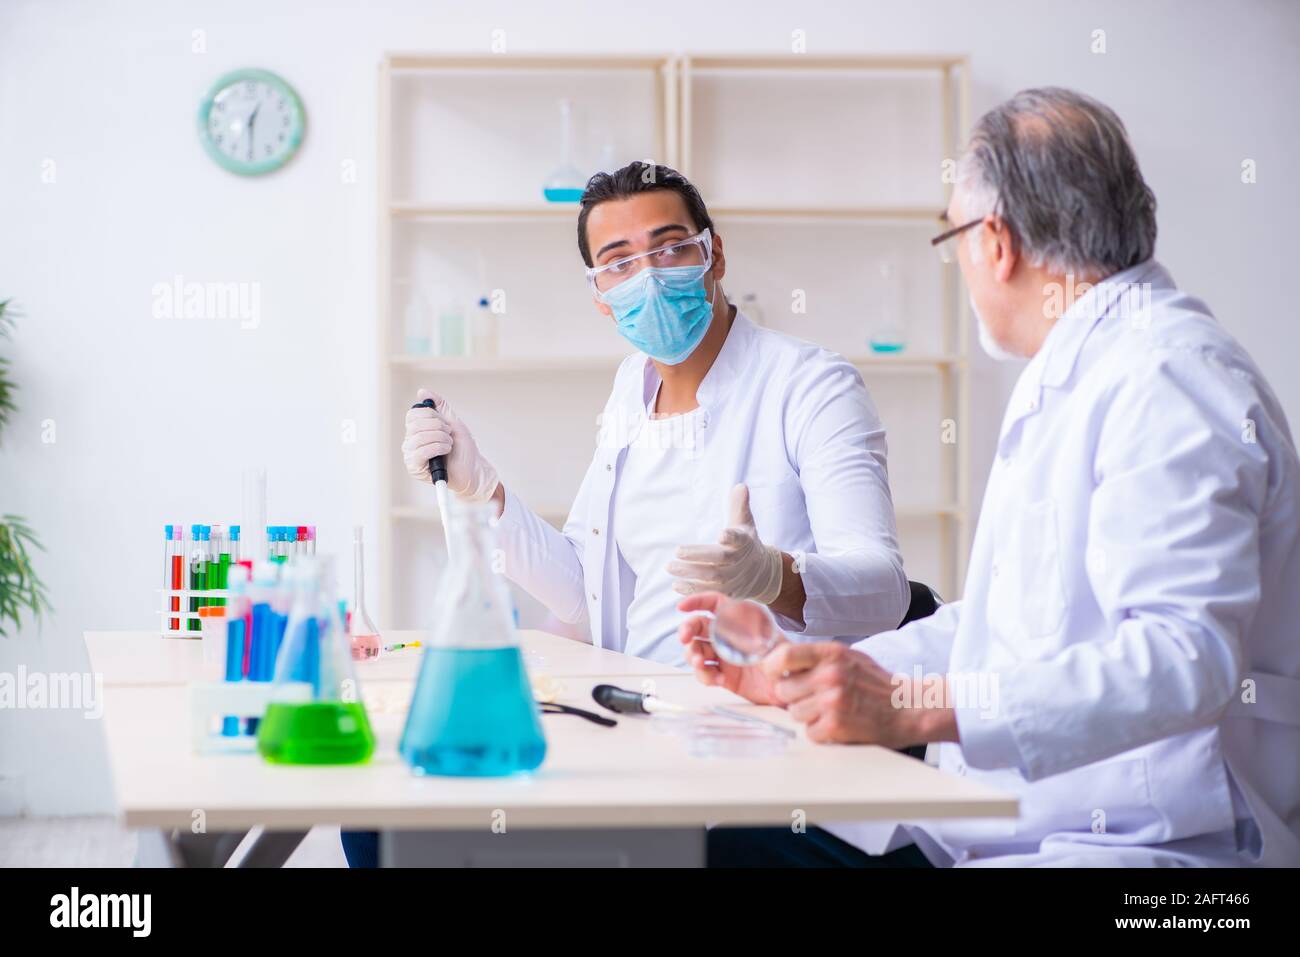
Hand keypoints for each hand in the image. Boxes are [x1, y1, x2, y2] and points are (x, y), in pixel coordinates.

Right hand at [401, 388, 499, 502]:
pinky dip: (437, 448)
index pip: (413, 414)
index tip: (445, 422)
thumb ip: (439, 406)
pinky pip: (420, 452)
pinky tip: (446, 451)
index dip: (431, 414)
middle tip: (449, 434)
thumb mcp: (453, 421)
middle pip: (415, 424)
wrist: (473, 468)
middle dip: (438, 426)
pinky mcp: (415, 468)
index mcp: (417, 430)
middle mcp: (410, 442)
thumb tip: (422, 391)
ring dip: (440, 438)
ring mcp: (411, 455)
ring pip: (419, 437)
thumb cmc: (462, 448)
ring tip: (449, 444)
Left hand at [667, 484, 782, 603]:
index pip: (739, 538)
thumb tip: (740, 485)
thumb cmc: (745, 542)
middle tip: (676, 552)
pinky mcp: (727, 592)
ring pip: (711, 578)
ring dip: (690, 574)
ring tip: (670, 567)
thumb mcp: (745, 522)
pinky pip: (709, 592)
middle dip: (698, 556)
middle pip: (720, 559)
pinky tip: (675, 584)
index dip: (731, 537)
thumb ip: (739, 505)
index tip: (721, 534)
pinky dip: (692, 590)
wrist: (761, 572)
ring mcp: (734, 579)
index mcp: (744, 542)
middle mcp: (740, 561)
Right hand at [677, 592, 782, 705]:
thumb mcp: (781, 647)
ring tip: (701, 663)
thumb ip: (764, 641)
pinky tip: (719, 679)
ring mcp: (723, 656)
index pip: (715, 604)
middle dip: (687, 630)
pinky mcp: (722, 676)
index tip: (682, 606)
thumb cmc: (788, 662)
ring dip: (693, 655)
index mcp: (740, 621)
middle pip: (698, 626)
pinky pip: (705, 673)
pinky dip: (706, 676)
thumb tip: (748, 639)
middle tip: (685, 638)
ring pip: (696, 650)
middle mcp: (728, 637)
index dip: (697, 601)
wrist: (791, 690)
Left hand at [760, 642, 956, 746]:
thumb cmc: (876, 684)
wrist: (909, 708)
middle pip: (783, 690)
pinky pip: (809, 733)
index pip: (783, 655)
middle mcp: (830, 675)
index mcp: (831, 654)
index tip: (775, 675)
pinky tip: (838, 726)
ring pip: (794, 713)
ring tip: (830, 712)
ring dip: (808, 717)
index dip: (772, 667)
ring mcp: (832, 701)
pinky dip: (821, 734)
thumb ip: (818, 657)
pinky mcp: (836, 725)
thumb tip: (781, 659)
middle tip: (813, 699)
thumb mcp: (849, 657)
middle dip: (794, 697)